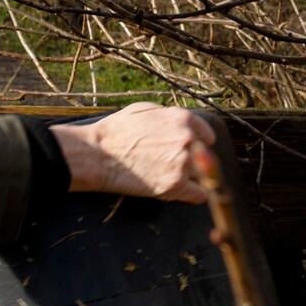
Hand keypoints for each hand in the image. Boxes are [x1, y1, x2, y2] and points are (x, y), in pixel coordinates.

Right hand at [52, 105, 216, 203]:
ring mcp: (183, 163)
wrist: (98, 154)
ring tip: (171, 178)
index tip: (191, 151)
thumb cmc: (116, 131)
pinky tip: (182, 193)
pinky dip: (193, 195)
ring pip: (203, 175)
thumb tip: (182, 124)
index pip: (207, 136)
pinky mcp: (175, 185)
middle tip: (176, 166)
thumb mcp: (144, 110)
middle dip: (196, 161)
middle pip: (206, 156)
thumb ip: (170, 116)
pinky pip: (199, 195)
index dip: (199, 144)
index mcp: (183, 119)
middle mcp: (188, 139)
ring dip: (192, 178)